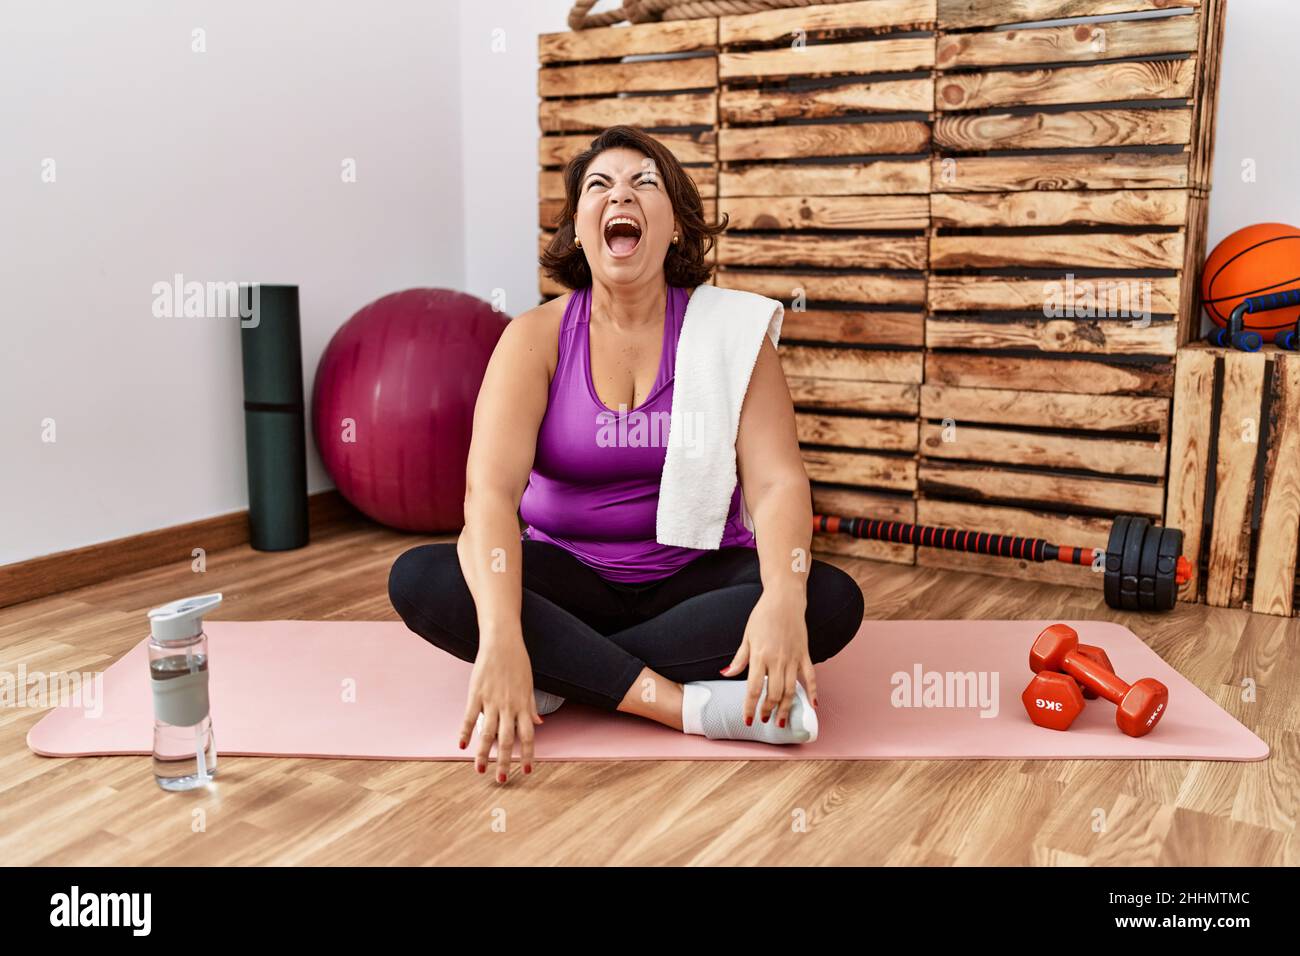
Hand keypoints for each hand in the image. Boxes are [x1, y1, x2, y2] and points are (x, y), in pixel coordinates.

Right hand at [459, 629, 542, 783]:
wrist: (502, 641)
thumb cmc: (517, 662)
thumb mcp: (529, 684)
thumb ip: (532, 705)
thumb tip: (540, 723)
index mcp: (523, 705)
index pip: (528, 735)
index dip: (528, 754)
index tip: (527, 770)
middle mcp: (508, 706)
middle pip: (508, 739)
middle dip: (505, 761)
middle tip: (502, 779)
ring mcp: (491, 701)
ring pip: (488, 732)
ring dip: (484, 753)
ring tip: (479, 770)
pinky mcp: (476, 693)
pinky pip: (470, 716)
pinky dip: (466, 732)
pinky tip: (462, 745)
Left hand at [720, 590, 817, 727]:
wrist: (784, 599)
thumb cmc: (762, 616)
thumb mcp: (747, 636)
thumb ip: (739, 658)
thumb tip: (726, 674)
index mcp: (760, 656)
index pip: (754, 688)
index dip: (750, 707)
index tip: (748, 720)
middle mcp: (777, 660)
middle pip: (774, 693)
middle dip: (768, 710)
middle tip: (764, 720)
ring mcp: (793, 658)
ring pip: (791, 689)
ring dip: (786, 707)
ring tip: (782, 721)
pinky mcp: (805, 654)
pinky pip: (810, 676)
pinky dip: (813, 692)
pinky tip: (813, 705)